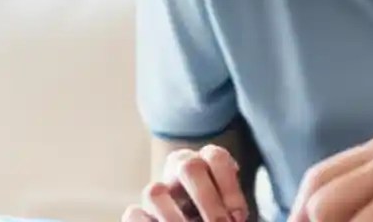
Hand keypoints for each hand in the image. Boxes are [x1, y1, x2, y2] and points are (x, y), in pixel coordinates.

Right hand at [122, 144, 248, 221]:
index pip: (216, 157)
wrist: (195, 216)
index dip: (229, 188)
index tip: (238, 217)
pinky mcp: (139, 212)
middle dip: (208, 200)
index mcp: (206, 159)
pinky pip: (133, 214)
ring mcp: (158, 188)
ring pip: (154, 191)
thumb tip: (234, 219)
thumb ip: (231, 209)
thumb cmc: (219, 214)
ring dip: (174, 217)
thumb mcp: (230, 207)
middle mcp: (180, 166)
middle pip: (189, 167)